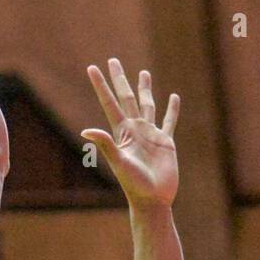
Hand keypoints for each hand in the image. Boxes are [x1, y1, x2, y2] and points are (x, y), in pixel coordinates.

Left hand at [81, 59, 179, 206]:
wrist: (153, 200)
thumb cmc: (134, 185)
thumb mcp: (119, 162)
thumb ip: (106, 144)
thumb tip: (86, 130)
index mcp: (122, 132)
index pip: (109, 102)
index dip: (101, 85)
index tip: (92, 68)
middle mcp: (135, 129)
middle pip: (126, 97)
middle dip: (120, 79)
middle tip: (113, 60)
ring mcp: (150, 134)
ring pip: (147, 104)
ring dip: (145, 88)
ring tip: (143, 72)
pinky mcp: (166, 142)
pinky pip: (169, 121)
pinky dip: (171, 110)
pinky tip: (173, 97)